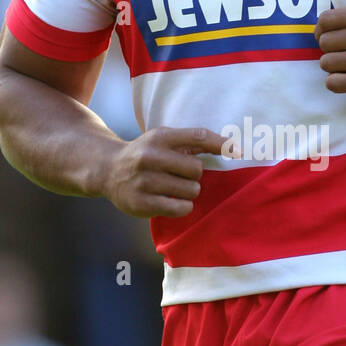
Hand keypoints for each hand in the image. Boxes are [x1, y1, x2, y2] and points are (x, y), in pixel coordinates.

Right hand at [102, 126, 230, 217]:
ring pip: (190, 190)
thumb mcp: (164, 140)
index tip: (238, 152)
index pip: (198, 137)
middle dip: (194, 175)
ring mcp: (143, 181)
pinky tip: (173, 201)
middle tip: (181, 175)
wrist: (107, 170)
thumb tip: (234, 147)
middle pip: (196, 169)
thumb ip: (194, 142)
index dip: (221, 144)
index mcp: (159, 137)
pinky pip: (180, 208)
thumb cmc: (147, 154)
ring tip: (174, 188)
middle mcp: (149, 157)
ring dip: (189, 192)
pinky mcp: (141, 203)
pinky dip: (183, 206)